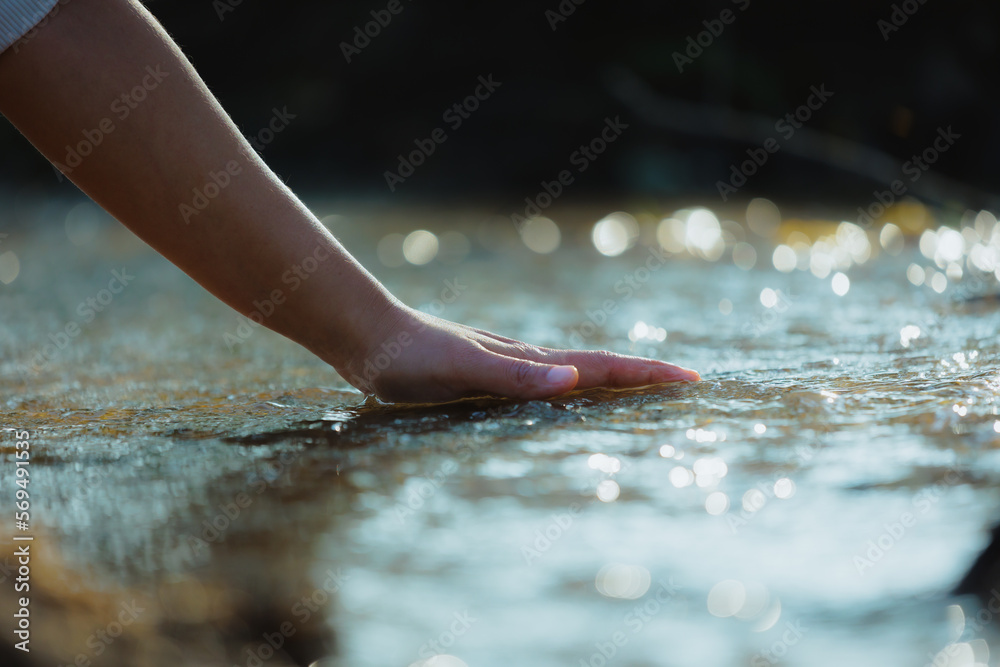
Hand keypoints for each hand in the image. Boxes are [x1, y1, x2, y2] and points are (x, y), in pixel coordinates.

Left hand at [337, 305, 699, 402]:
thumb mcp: (461, 366)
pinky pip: (545, 388)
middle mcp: (526, 362)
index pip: (600, 367)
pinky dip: (573, 393)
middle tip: (686, 385)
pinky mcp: (488, 379)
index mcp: (528, 360)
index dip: (646, 374)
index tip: (691, 379)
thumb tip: (572, 381)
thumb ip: (513, 375)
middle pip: (597, 369)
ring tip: (644, 393)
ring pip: (574, 376)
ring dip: (613, 383)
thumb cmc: (410, 353)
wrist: (370, 336)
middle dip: (643, 377)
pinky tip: (568, 401)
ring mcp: (509, 369)